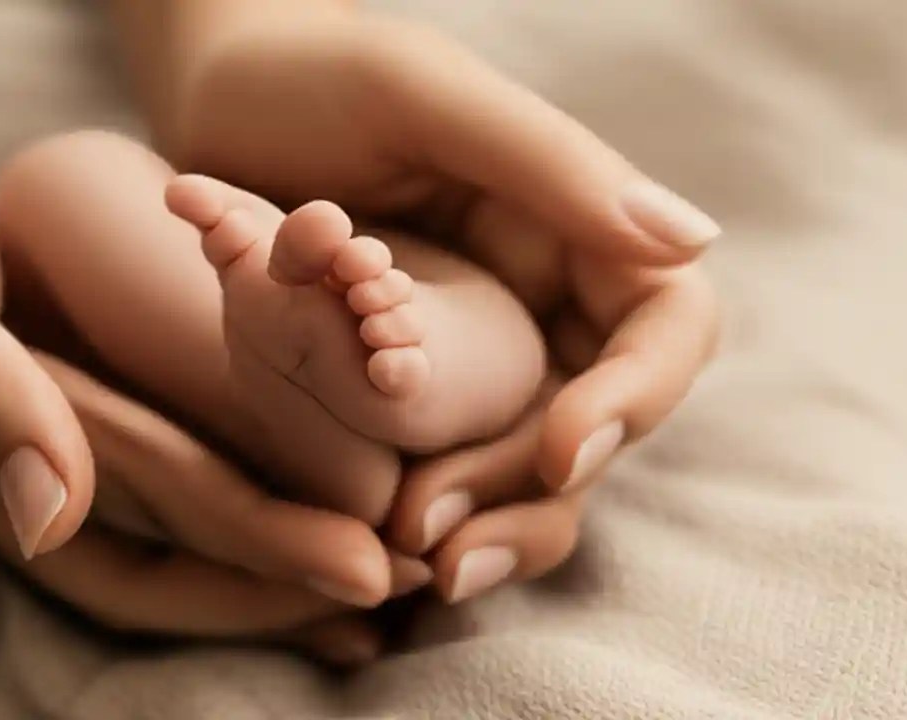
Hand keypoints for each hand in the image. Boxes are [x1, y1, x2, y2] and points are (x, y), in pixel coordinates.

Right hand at [0, 308, 419, 659]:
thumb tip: (56, 516)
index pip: (151, 507)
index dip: (257, 545)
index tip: (363, 570)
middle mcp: (18, 471)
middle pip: (170, 546)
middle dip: (285, 579)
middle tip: (405, 593)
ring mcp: (30, 455)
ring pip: (162, 538)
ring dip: (262, 570)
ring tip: (369, 597)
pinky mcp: (47, 419)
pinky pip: (143, 486)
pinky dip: (221, 515)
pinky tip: (290, 519)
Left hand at [160, 11, 719, 587]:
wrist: (215, 98)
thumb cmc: (313, 75)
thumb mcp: (423, 98)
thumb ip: (550, 164)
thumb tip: (692, 242)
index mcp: (572, 226)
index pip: (663, 327)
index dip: (636, 399)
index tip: (560, 450)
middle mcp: (539, 299)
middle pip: (595, 424)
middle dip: (530, 492)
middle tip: (437, 538)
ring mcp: (476, 349)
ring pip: (521, 465)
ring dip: (480, 521)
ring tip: (406, 556)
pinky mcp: (405, 386)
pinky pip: (439, 464)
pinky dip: (419, 510)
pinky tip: (374, 545)